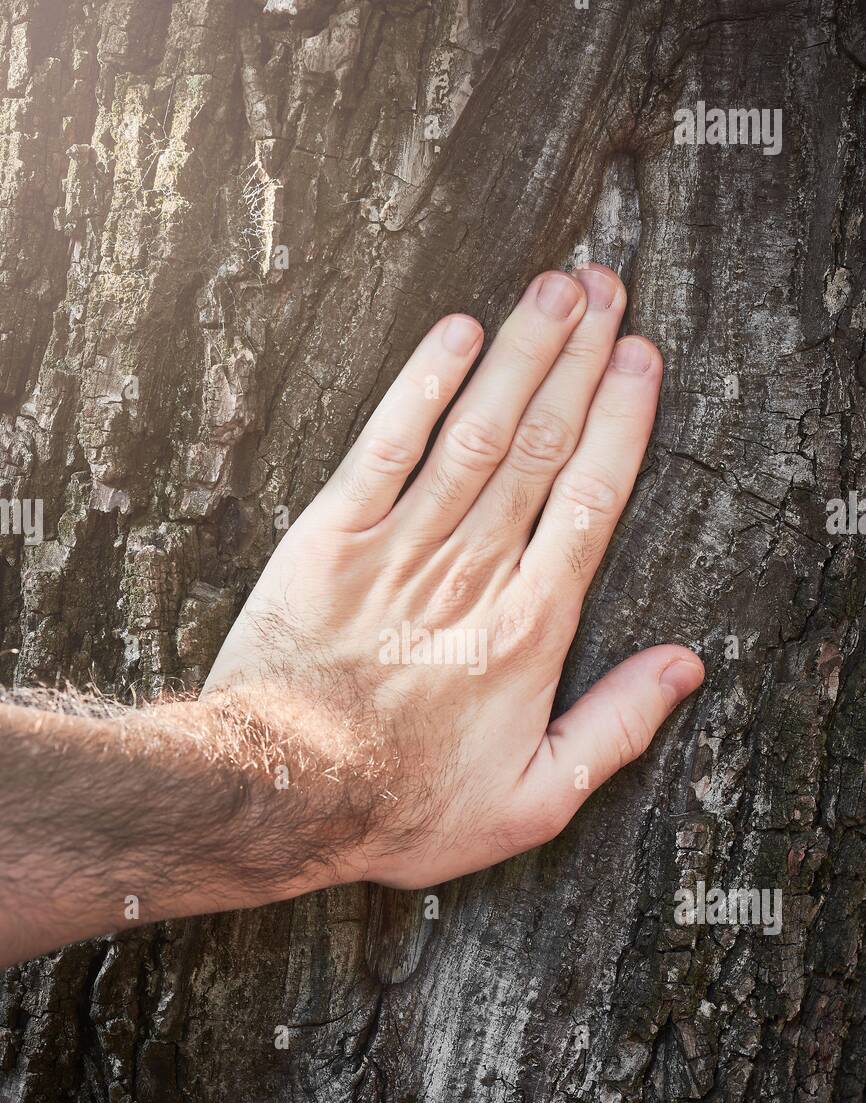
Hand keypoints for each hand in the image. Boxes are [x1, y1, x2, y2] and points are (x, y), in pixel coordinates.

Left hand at [203, 264, 703, 891]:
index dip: (621, 420)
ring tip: (557, 287)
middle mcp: (473, 574)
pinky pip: (386, 446)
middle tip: (608, 288)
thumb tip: (684, 667)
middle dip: (580, 359)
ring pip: (478, 432)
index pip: (591, 501)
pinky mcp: (332, 539)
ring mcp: (400, 549)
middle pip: (543, 446)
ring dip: (521, 353)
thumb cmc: (405, 804)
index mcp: (528, 631)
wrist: (281, 793)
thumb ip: (615, 728)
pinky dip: (423, 385)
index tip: (641, 359)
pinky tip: (456, 334)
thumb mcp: (533, 800)